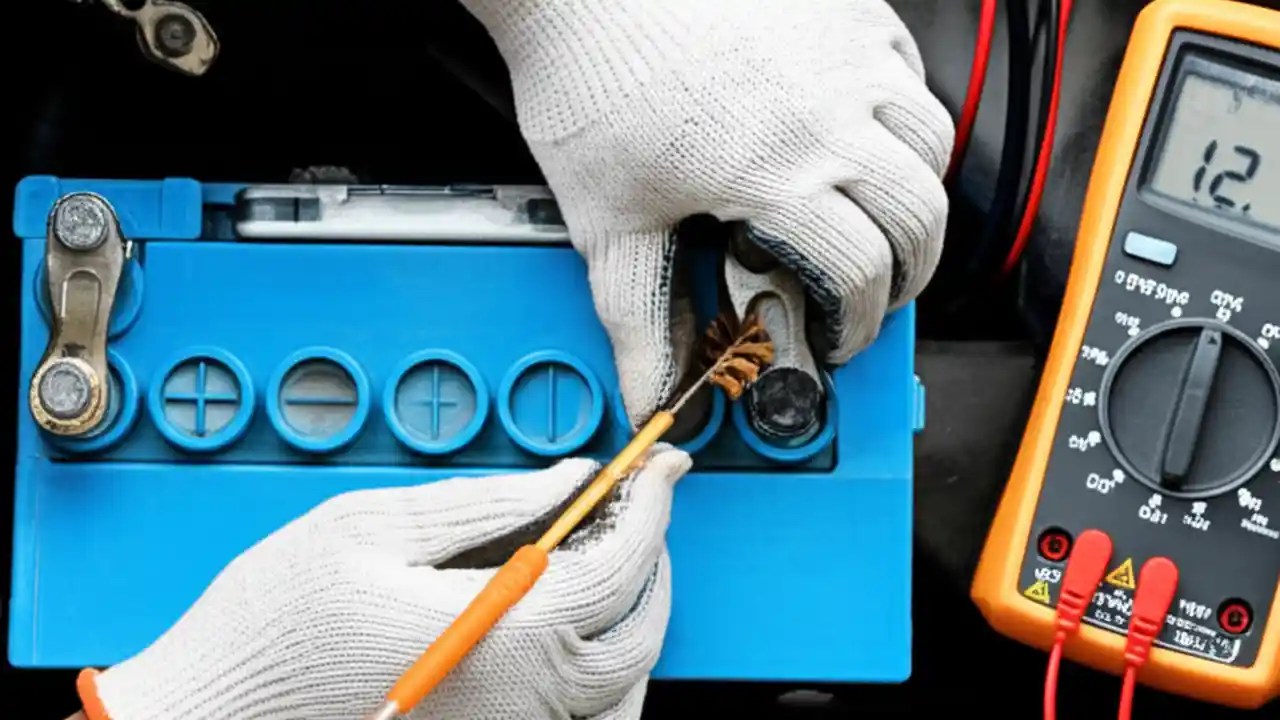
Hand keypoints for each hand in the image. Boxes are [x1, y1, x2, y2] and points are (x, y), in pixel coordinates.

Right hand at [80, 447, 690, 719]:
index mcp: (502, 631)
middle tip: (639, 506)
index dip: (650, 505)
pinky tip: (580, 633)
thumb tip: (565, 478)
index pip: (618, 563)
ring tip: (614, 558)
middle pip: (637, 628)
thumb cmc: (276, 624)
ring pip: (622, 683)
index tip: (657, 466)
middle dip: (654, 557)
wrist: (214, 708)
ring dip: (637, 616)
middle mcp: (520, 694)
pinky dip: (604, 675)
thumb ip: (486, 502)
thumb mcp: (374, 528)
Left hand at [460, 0, 953, 425]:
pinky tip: (863, 136)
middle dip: (909, 273)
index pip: (861, 274)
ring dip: (917, 195)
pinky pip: (911, 71)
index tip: (842, 336)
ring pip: (931, 142)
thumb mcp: (610, 221)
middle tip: (879, 292)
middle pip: (922, 216)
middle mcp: (829, 112)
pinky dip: (903, 117)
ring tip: (882, 220)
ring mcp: (847, 55)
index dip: (859, 325)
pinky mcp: (847, 10)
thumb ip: (638, 318)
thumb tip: (651, 390)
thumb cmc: (588, 82)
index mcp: (775, 172)